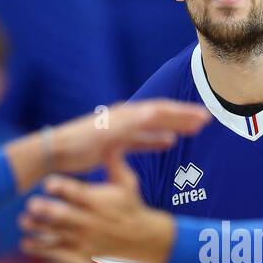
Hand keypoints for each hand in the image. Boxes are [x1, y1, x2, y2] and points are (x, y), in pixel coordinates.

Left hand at [19, 152, 175, 262]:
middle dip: (48, 210)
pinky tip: (25, 242)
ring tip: (24, 221)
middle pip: (64, 216)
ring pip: (56, 233)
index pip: (78, 194)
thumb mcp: (127, 183)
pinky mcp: (78, 250)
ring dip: (39, 227)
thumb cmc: (130, 205)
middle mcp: (89, 220)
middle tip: (31, 204)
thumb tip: (112, 139)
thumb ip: (115, 163)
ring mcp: (83, 237)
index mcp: (97, 201)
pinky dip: (40, 247)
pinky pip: (56, 249)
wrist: (140, 239)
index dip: (63, 188)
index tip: (48, 183)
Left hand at [46, 100, 209, 174]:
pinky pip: (142, 140)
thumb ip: (130, 124)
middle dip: (183, 117)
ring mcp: (122, 129)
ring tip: (193, 129)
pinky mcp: (116, 142)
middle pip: (161, 115)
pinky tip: (168, 144)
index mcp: (127, 114)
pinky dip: (156, 141)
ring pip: (154, 126)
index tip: (203, 117)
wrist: (56, 152)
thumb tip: (154, 114)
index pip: (161, 111)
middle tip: (206, 120)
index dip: (183, 114)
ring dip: (174, 127)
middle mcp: (126, 118)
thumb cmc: (78, 143)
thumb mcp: (106, 133)